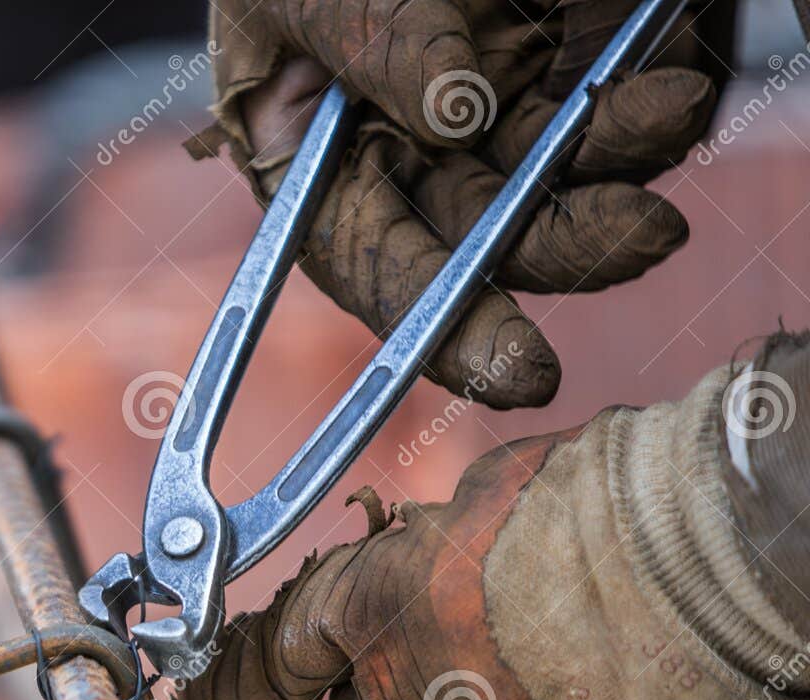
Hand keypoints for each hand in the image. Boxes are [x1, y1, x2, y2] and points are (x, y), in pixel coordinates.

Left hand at [175, 342, 809, 699]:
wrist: (737, 569)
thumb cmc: (621, 500)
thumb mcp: (488, 494)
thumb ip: (427, 554)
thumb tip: (422, 566)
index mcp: (377, 610)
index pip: (270, 663)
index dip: (233, 688)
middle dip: (399, 696)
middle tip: (471, 647)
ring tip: (580, 662)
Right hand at [202, 0, 734, 407]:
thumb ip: (367, 43)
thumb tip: (453, 115)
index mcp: (318, 169)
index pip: (376, 268)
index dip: (441, 330)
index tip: (516, 371)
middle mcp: (407, 165)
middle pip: (484, 245)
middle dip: (565, 250)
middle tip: (641, 236)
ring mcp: (493, 121)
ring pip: (562, 191)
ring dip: (622, 176)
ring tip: (664, 112)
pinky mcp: (563, 73)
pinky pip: (616, 120)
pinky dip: (650, 115)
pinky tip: (667, 88)